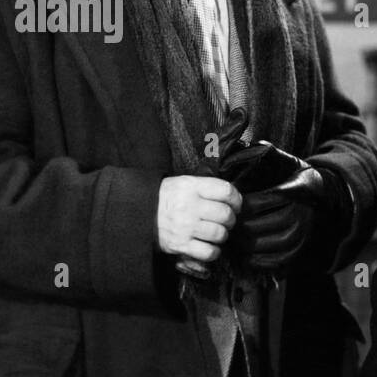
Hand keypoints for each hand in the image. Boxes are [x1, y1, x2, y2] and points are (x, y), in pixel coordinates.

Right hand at [174, 107, 249, 277]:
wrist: (136, 214)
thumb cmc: (168, 196)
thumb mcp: (187, 178)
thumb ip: (212, 172)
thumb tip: (240, 123)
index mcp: (192, 185)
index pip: (227, 191)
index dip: (237, 200)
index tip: (236, 205)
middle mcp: (190, 205)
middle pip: (226, 215)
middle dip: (230, 220)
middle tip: (226, 221)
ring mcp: (185, 227)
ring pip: (219, 234)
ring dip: (222, 236)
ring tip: (216, 233)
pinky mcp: (180, 246)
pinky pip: (208, 253)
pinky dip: (212, 252)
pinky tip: (208, 246)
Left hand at [232, 164, 325, 273]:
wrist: (329, 204)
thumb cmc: (302, 181)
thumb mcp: (293, 164)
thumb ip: (273, 155)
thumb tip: (255, 145)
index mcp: (296, 193)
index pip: (257, 202)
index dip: (238, 205)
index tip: (231, 203)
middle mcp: (300, 217)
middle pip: (254, 227)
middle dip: (235, 225)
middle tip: (224, 221)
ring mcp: (300, 238)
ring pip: (259, 246)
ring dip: (239, 244)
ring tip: (230, 235)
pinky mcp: (298, 254)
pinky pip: (268, 262)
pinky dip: (252, 259)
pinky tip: (243, 251)